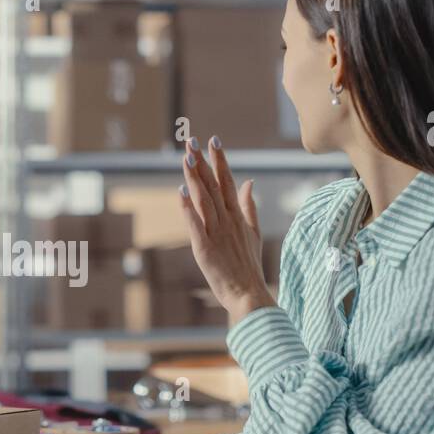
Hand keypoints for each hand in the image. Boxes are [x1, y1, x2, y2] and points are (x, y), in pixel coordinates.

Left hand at [180, 136, 274, 324]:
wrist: (249, 294)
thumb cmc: (248, 266)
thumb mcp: (252, 233)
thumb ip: (249, 206)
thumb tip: (249, 181)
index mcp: (238, 216)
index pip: (227, 181)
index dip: (220, 160)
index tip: (213, 139)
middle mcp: (228, 221)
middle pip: (213, 186)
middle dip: (204, 162)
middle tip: (193, 140)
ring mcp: (217, 234)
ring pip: (204, 200)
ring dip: (195, 178)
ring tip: (187, 158)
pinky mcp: (205, 249)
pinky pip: (195, 225)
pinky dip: (188, 209)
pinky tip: (181, 193)